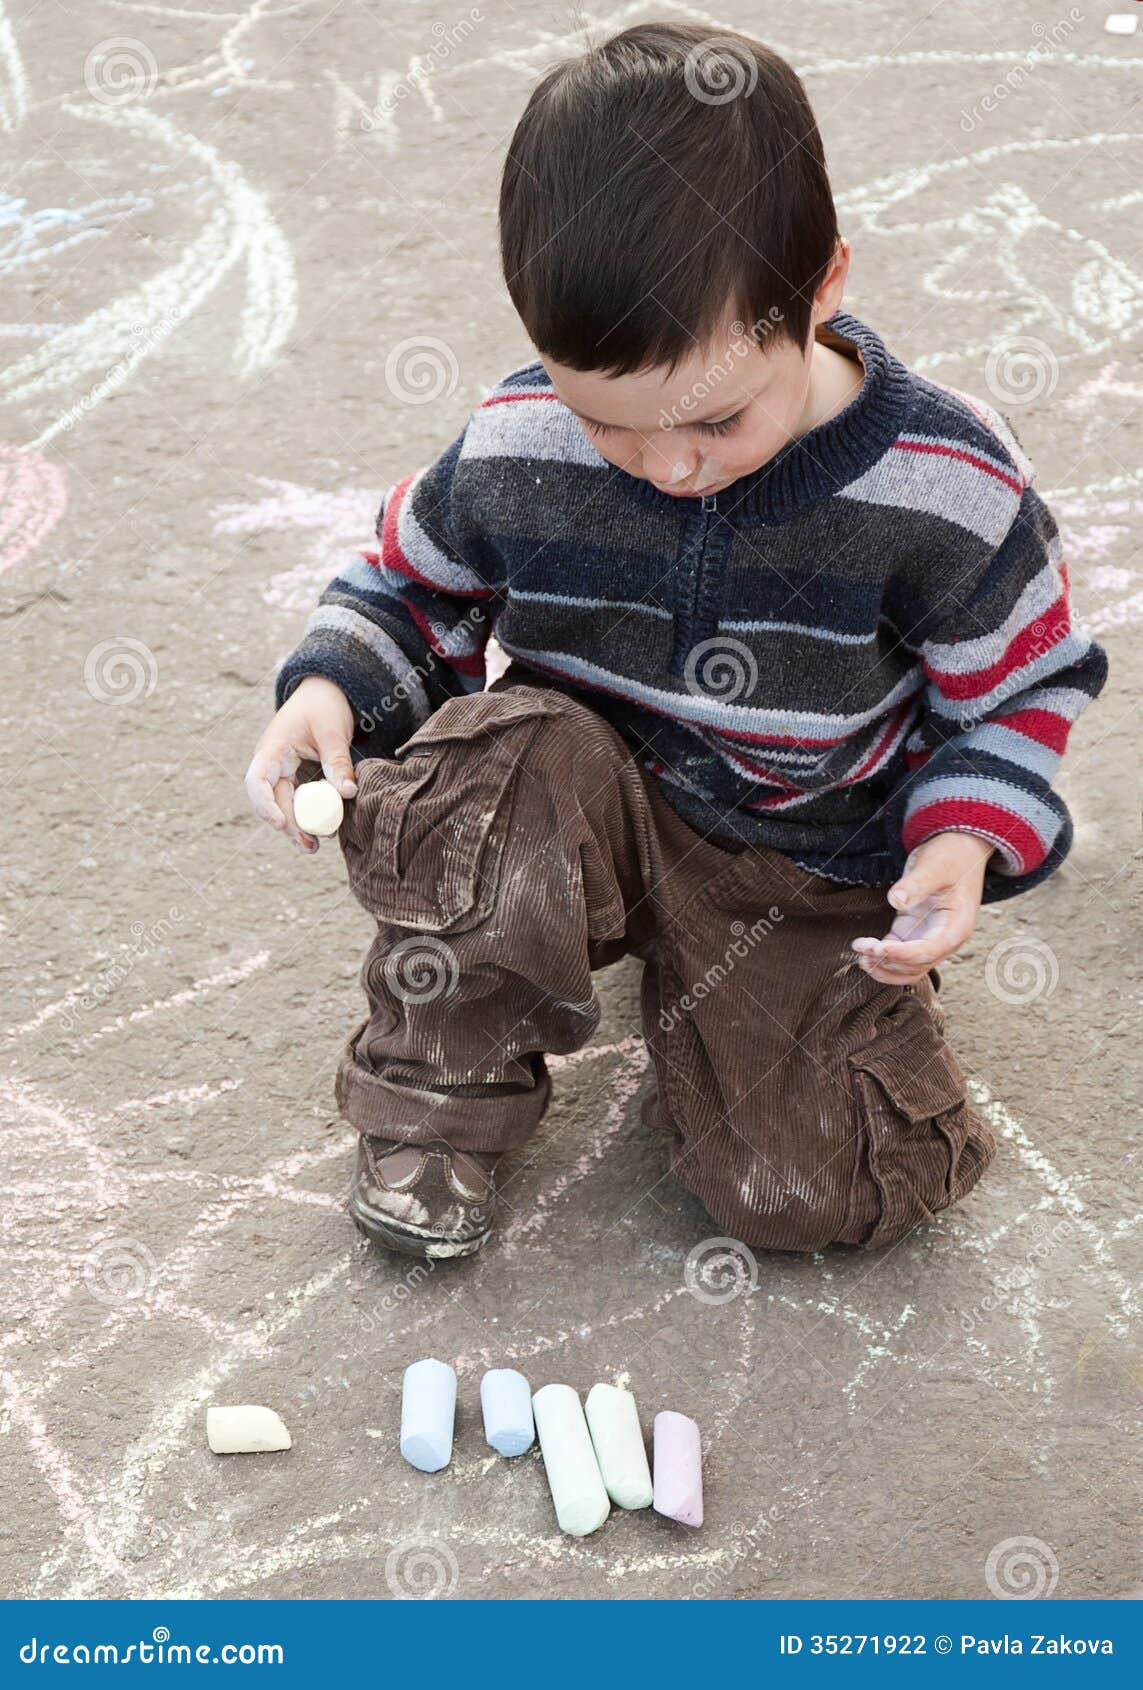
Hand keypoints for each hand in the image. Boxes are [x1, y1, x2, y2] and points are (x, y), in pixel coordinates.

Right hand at [245, 675, 357, 851]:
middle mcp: (272, 763)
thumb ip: (337, 761)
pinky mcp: (296, 778)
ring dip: (296, 827)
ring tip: (314, 847)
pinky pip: (297, 801)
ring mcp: (282, 772)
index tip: (281, 824)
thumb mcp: (333, 731)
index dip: (265, 805)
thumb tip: (348, 792)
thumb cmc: (324, 706)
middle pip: (272, 801)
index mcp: (273, 749)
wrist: (325, 692)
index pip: (258, 781)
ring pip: (284, 806)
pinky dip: (306, 816)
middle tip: (311, 846)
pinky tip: (321, 832)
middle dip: (288, 826)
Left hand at [850, 832, 993, 984]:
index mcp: (956, 926)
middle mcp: (945, 938)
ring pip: (909, 967)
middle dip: (889, 962)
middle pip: (918, 965)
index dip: (903, 954)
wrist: (958, 849)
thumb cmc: (950, 856)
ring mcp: (930, 937)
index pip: (929, 951)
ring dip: (885, 967)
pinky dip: (884, 958)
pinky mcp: (915, 932)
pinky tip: (865, 953)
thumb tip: (896, 899)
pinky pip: (900, 955)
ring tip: (861, 957)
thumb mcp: (934, 866)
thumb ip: (917, 883)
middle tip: (861, 949)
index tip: (878, 948)